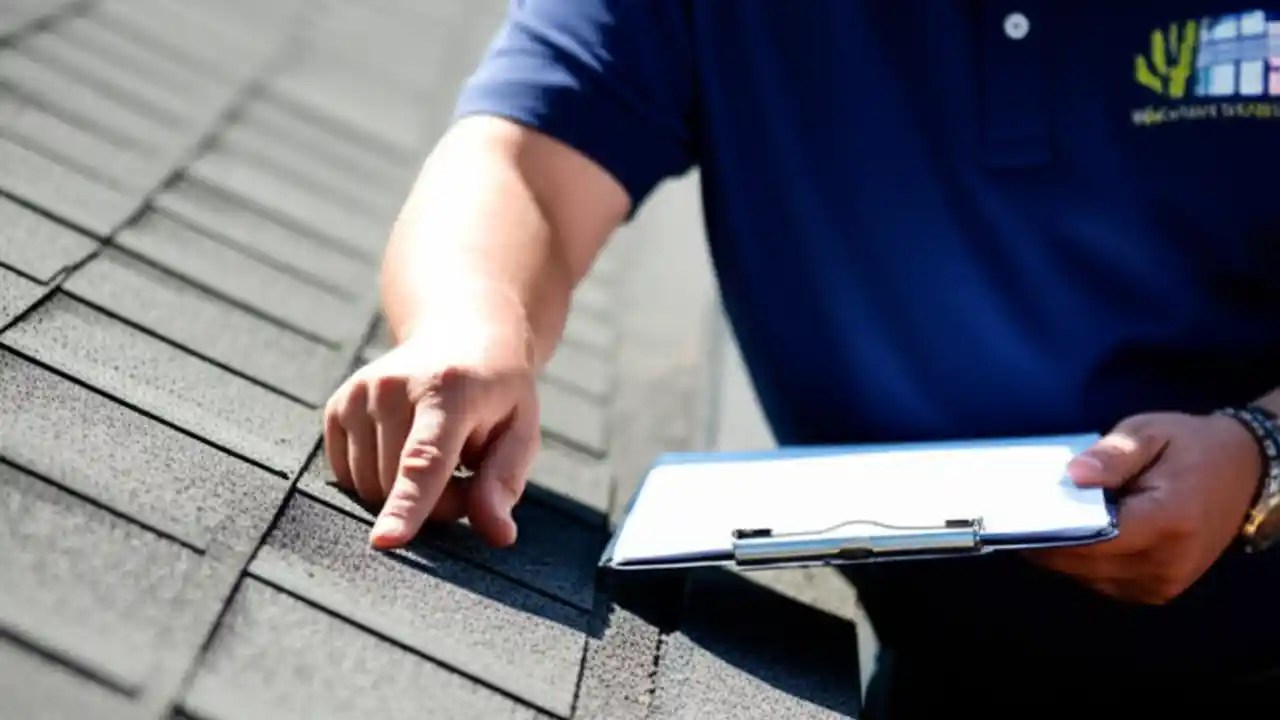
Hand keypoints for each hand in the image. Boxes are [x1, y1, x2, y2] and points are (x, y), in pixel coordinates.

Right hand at [323, 318, 540, 549]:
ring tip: (439, 458)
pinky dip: (378, 481)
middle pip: (398, 486)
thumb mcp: (520, 431)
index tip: (386, 541)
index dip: (408, 504)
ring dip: (405, 495)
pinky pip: (348, 477)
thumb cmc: (497, 395)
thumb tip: (498, 535)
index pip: (425, 458)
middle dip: (437, 502)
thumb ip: (504, 483)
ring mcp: (360, 392)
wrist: (460, 336)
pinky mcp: (337, 405)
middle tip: (466, 471)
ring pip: (369, 488)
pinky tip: (405, 450)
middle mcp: (395, 385)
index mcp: (449, 390)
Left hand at [1027, 412, 1261, 604]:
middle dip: (1048, 543)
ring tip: (1045, 523)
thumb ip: (1112, 456)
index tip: (1015, 519)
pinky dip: (1084, 564)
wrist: (1243, 471)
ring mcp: (1164, 581)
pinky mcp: (1158, 590)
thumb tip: (1074, 475)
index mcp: (1168, 520)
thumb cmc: (1191, 447)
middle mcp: (1168, 561)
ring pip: (1089, 578)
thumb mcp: (1149, 433)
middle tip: (1017, 518)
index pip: (1095, 540)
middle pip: (1085, 564)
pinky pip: (1104, 583)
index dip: (1050, 533)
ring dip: (1063, 555)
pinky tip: (1075, 536)